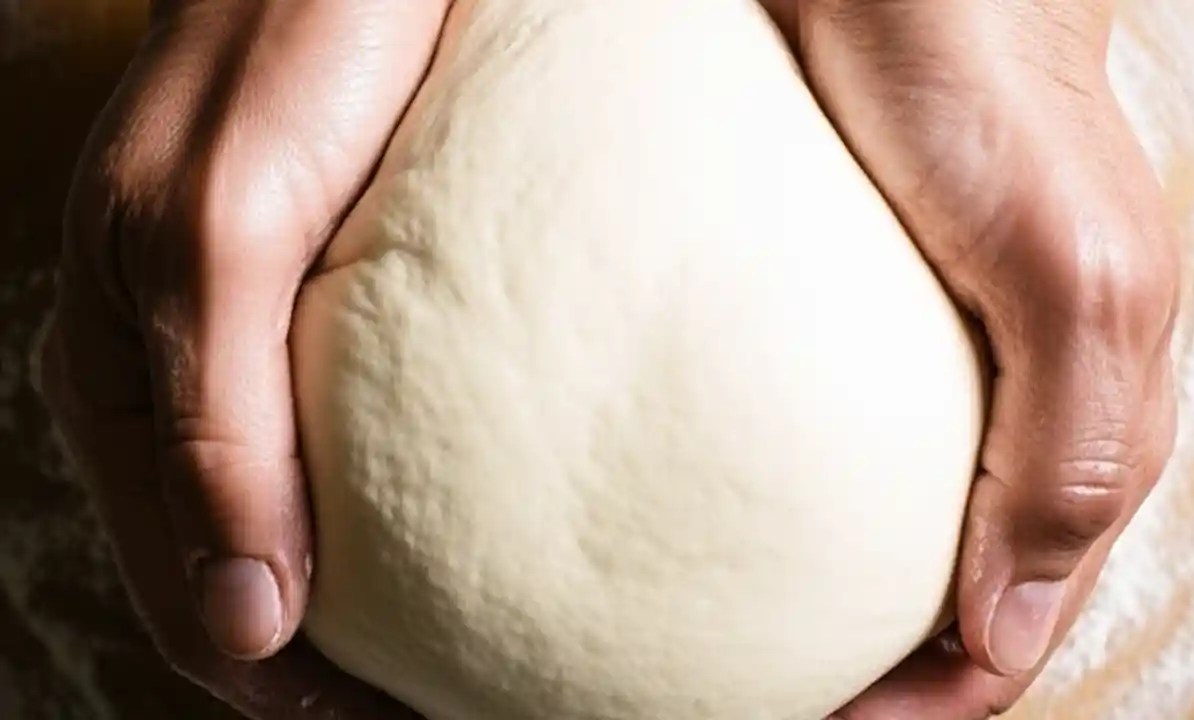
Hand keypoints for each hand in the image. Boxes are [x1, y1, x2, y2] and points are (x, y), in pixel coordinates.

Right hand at [40, 0, 447, 715]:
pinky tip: (462, 544)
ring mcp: (241, 365)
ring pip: (292, 536)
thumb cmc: (280, 54)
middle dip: (332, 667)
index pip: (193, 598)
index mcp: (117, 385)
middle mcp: (172, 393)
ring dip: (369, 611)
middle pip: (242, 586)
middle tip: (454, 701)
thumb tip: (246, 625)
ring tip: (469, 657)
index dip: (287, 687)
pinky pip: (337, 460)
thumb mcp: (217, 233)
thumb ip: (209, 422)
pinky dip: (396, 524)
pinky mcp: (310, 329)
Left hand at [792, 1, 1179, 715]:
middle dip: (892, 673)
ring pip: (913, 533)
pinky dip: (807, 514)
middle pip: (970, 592)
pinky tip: (744, 529)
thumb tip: (1010, 634)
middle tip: (786, 705)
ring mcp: (950, 370)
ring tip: (756, 653)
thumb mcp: (1066, 265)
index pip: (1021, 615)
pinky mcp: (875, 325)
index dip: (937, 700)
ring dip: (848, 608)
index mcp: (1093, 418)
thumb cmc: (991, 83)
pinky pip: (851, 448)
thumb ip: (1071, 448)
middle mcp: (1026, 407)